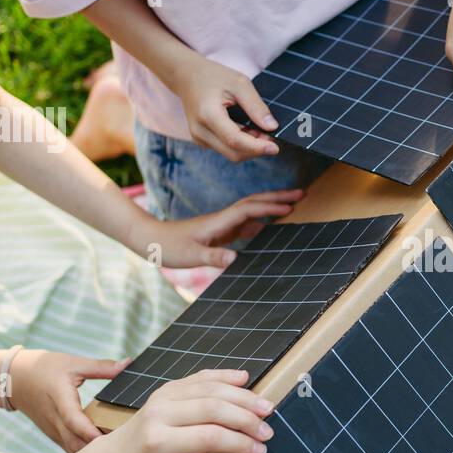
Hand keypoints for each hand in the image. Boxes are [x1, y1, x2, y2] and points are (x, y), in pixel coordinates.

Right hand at [9, 349, 129, 452]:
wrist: (15, 379)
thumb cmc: (45, 368)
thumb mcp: (73, 363)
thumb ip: (102, 367)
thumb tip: (128, 364)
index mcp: (59, 398)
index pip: (73, 419)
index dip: (88, 431)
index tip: (106, 439)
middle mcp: (54, 418)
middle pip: (74, 441)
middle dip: (96, 448)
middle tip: (123, 448)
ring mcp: (53, 430)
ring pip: (72, 450)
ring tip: (117, 451)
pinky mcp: (54, 435)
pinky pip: (70, 449)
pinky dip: (85, 452)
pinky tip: (104, 451)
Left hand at [101, 369, 274, 452]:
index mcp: (159, 442)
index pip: (210, 437)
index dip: (240, 442)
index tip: (261, 451)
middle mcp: (160, 414)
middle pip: (213, 407)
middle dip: (246, 418)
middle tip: (268, 430)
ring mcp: (162, 396)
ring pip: (210, 388)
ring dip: (242, 396)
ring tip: (266, 407)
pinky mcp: (166, 388)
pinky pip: (200, 376)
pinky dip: (224, 376)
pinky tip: (244, 378)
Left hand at [127, 189, 302, 267]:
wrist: (150, 239)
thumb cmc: (167, 247)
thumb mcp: (190, 255)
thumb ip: (213, 257)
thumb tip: (236, 259)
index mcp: (218, 221)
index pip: (249, 209)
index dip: (270, 206)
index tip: (290, 206)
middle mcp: (223, 219)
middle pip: (255, 203)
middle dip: (278, 198)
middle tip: (302, 193)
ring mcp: (222, 225)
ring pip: (252, 212)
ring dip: (272, 206)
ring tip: (292, 205)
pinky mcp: (219, 233)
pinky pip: (245, 224)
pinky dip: (260, 221)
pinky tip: (269, 226)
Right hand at [170, 54, 281, 161]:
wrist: (186, 76)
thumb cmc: (213, 76)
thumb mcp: (239, 83)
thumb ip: (256, 106)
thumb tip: (272, 127)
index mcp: (208, 114)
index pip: (235, 140)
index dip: (257, 147)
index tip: (275, 148)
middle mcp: (200, 130)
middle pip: (233, 153)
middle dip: (255, 149)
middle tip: (270, 136)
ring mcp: (198, 137)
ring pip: (230, 154)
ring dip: (248, 147)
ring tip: (257, 129)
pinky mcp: (201, 140)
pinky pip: (224, 149)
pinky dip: (239, 145)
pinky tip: (245, 130)